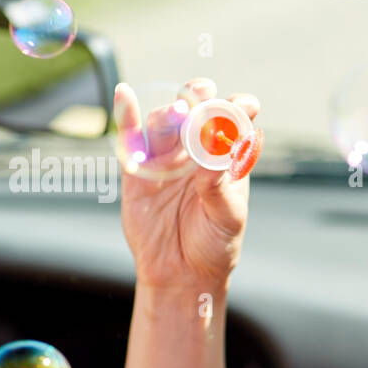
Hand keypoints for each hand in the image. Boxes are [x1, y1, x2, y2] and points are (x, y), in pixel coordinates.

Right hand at [116, 78, 260, 291]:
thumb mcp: (227, 217)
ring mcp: (166, 157)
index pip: (235, 121)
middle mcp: (195, 151)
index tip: (243, 106)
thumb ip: (219, 186)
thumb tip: (214, 153)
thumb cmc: (214, 243)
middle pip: (197, 110)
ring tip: (180, 112)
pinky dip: (124, 113)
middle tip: (205, 95)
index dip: (239, 107)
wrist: (182, 274)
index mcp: (225, 157)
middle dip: (202, 96)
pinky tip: (124, 94)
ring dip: (172, 111)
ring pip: (165, 121)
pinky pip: (129, 137)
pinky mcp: (137, 170)